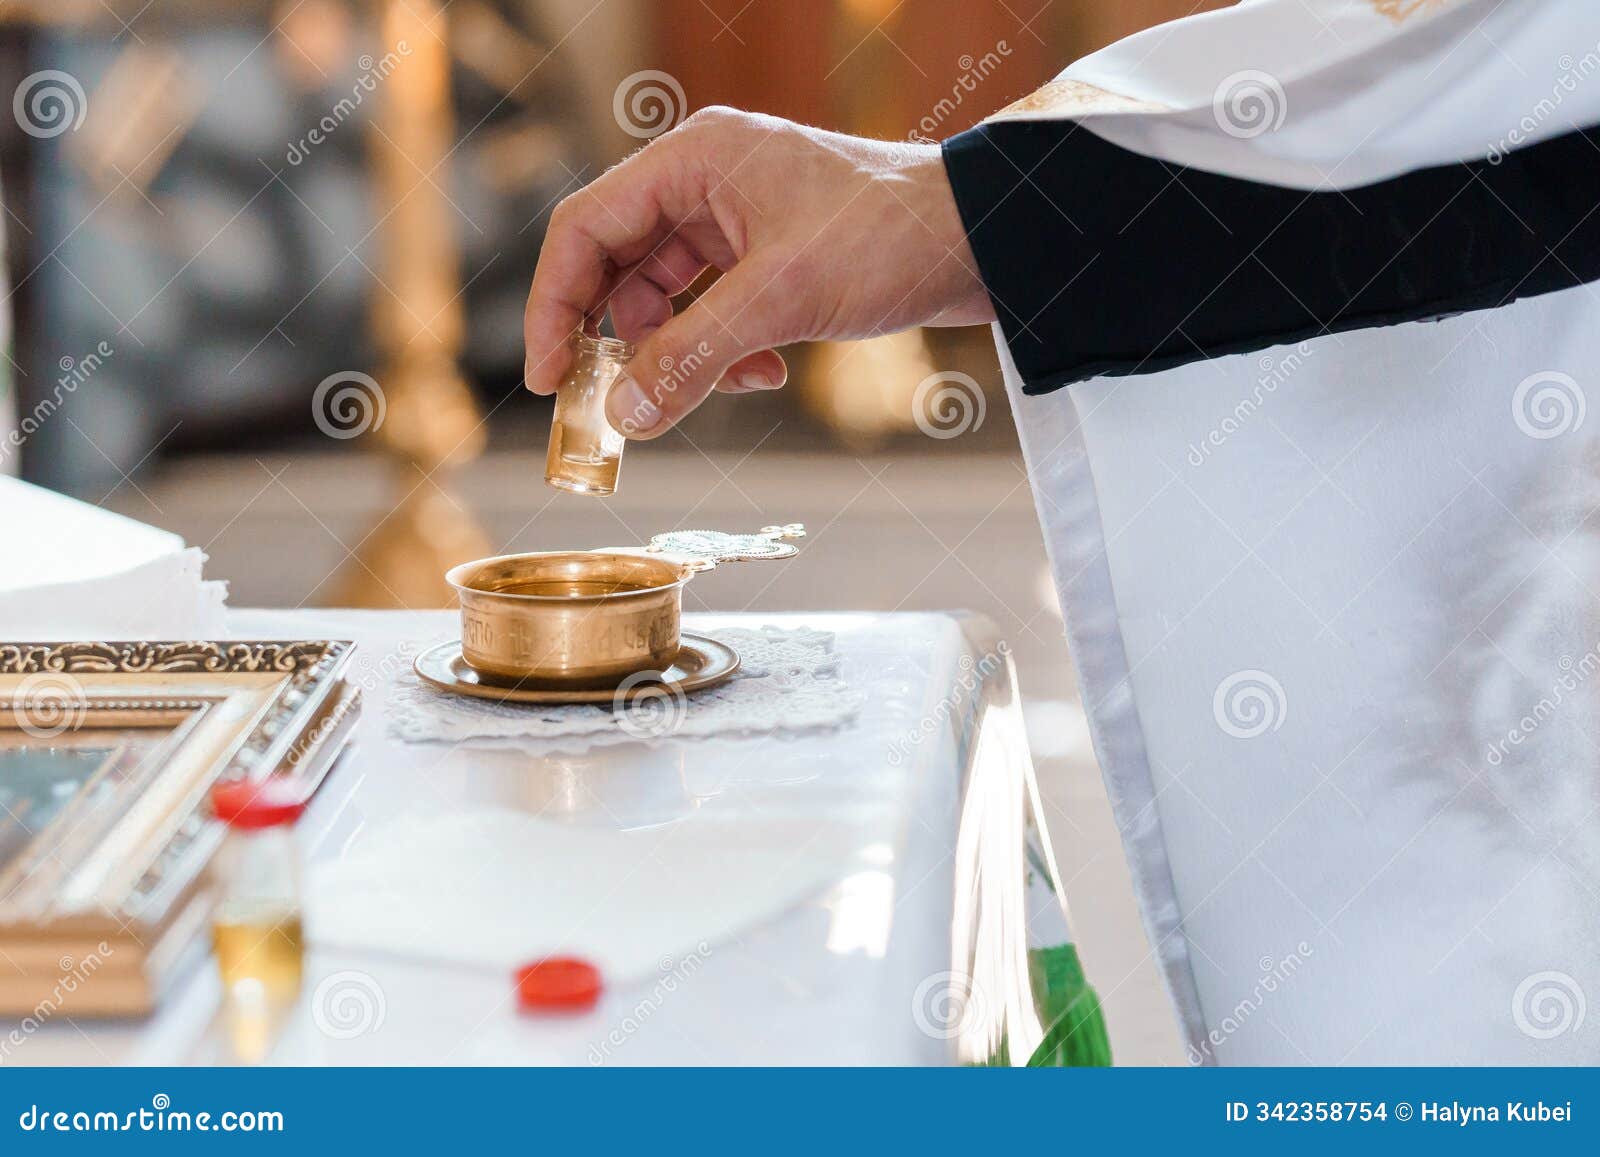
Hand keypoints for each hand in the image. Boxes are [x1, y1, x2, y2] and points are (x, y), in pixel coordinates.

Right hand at [523, 107, 992, 438]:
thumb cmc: (892, 236)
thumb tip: (625, 414)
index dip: (554, 306)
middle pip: (619, 264)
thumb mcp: (780, 300)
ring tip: (714, 389)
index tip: (549, 379)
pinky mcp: (770, 253)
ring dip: (680, 352)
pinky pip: (714, 308)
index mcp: (695, 159)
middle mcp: (707, 179)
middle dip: (619, 338)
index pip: (586, 229)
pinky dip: (722, 348)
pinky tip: (762, 375)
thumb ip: (692, 356)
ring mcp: (739, 216)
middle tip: (614, 406)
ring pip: (668, 295)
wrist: (985, 239)